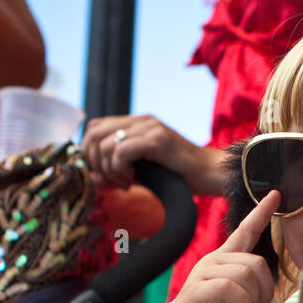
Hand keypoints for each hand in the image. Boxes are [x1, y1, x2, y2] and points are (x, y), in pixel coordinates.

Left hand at [82, 114, 221, 194]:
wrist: (211, 175)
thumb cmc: (180, 177)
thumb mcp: (142, 173)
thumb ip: (116, 173)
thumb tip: (92, 178)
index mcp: (136, 123)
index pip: (95, 127)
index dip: (90, 152)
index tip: (102, 175)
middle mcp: (141, 120)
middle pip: (94, 133)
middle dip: (94, 162)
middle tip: (111, 181)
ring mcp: (149, 128)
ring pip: (105, 144)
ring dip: (109, 170)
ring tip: (126, 183)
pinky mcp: (156, 140)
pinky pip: (121, 151)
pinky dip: (119, 170)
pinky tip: (132, 181)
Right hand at [147, 189, 279, 302]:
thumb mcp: (237, 302)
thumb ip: (252, 290)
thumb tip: (275, 295)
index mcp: (225, 261)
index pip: (245, 230)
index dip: (261, 213)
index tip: (276, 195)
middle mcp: (214, 260)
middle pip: (256, 262)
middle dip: (266, 288)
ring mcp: (204, 273)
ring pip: (245, 274)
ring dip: (254, 298)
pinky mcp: (197, 289)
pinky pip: (229, 287)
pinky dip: (241, 302)